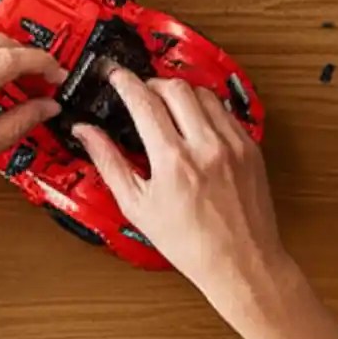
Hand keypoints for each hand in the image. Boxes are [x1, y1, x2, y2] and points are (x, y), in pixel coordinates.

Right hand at [72, 73, 281, 289]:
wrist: (241, 263)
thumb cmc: (190, 243)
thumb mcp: (137, 206)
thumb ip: (109, 162)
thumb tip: (86, 133)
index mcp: (173, 161)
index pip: (144, 101)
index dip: (125, 81)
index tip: (115, 75)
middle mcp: (206, 146)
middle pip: (175, 88)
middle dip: (151, 83)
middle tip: (139, 93)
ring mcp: (232, 144)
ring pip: (203, 93)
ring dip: (180, 93)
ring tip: (167, 107)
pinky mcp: (250, 148)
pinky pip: (225, 111)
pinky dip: (205, 109)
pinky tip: (194, 124)